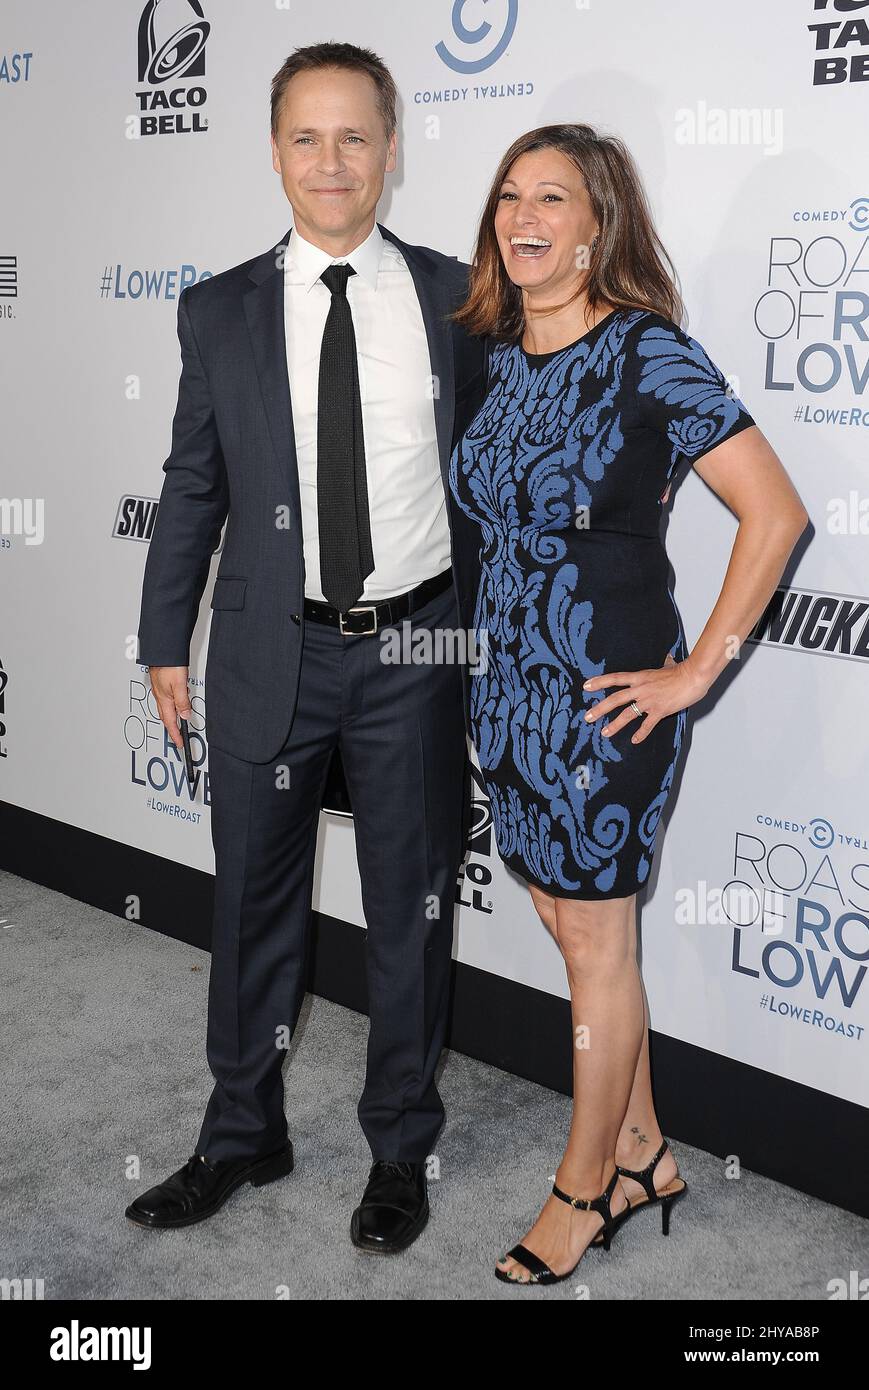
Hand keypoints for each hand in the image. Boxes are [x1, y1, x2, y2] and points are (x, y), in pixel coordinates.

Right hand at [149, 666, 191, 751]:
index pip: (170, 722)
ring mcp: (158, 689)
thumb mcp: (179, 685)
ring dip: (172, 716)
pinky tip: (177, 701)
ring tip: (180, 722)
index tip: (179, 743)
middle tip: (178, 736)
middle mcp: (159, 695)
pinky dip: (171, 704)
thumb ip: (182, 701)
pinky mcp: (160, 683)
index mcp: (164, 699)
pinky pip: (165, 698)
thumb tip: (185, 715)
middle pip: (166, 717)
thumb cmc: (168, 664)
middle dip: (172, 728)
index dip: (175, 734)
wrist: (161, 650)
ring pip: (165, 707)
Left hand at [582, 654, 708, 743]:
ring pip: (627, 714)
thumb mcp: (667, 664)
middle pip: (615, 699)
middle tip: (587, 717)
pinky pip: (647, 724)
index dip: (599, 682)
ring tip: (605, 733)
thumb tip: (667, 658)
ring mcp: (650, 700)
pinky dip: (641, 733)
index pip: (615, 678)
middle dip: (600, 708)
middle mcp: (641, 689)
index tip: (586, 686)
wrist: (693, 676)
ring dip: (615, 725)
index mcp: (640, 677)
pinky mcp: (660, 710)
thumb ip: (663, 664)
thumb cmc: (682, 670)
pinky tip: (634, 740)